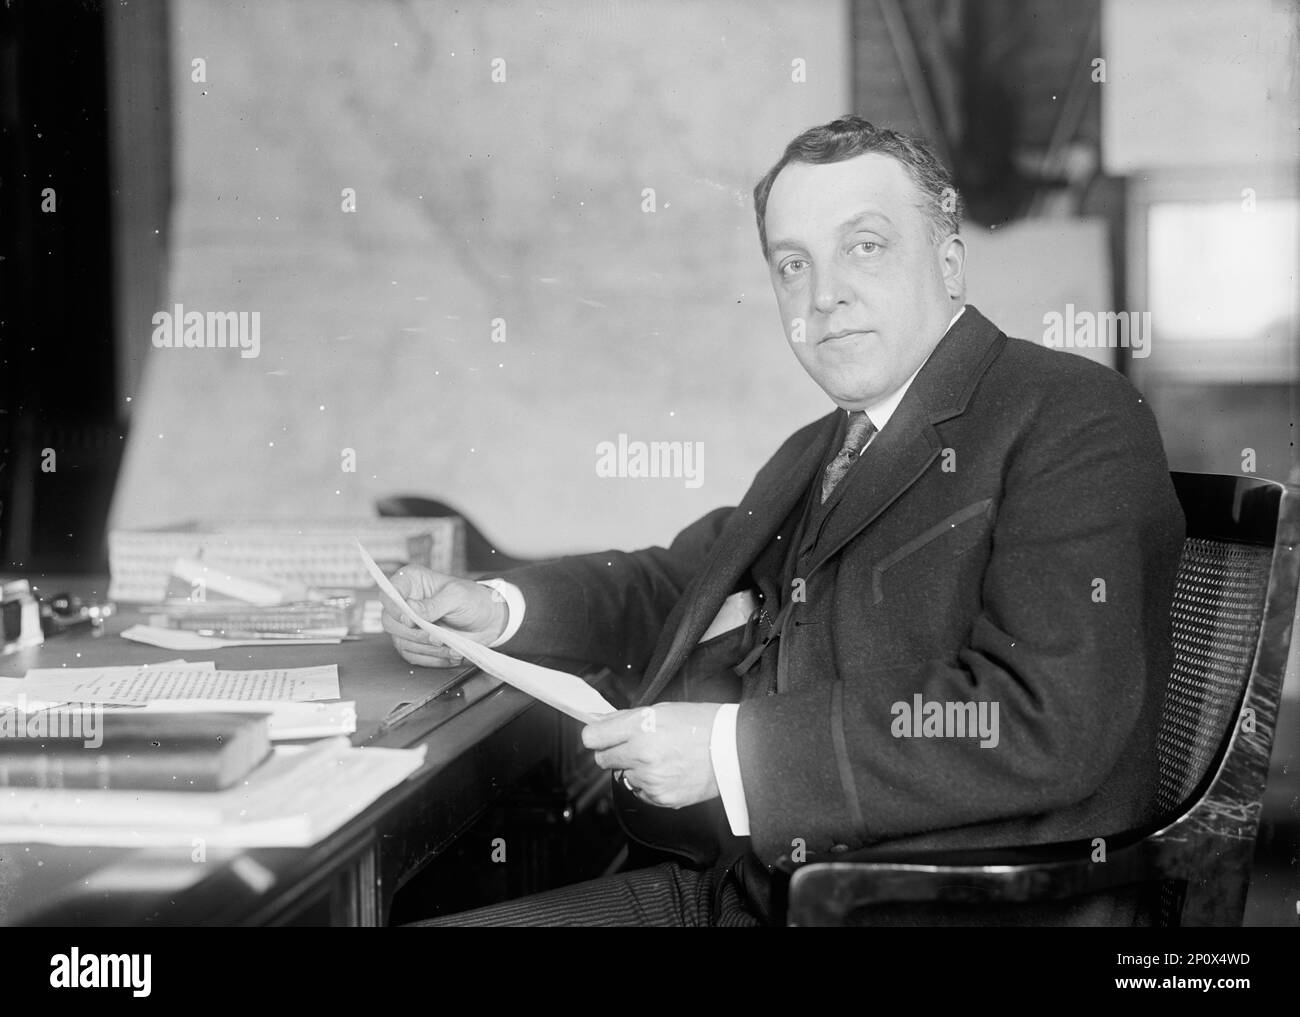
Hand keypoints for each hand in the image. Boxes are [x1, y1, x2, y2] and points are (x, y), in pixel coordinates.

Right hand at [379, 564, 508, 666]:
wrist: (487, 620)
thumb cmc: (472, 600)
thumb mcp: (456, 596)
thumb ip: (433, 604)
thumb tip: (410, 608)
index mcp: (411, 581)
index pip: (389, 593)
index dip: (395, 608)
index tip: (410, 620)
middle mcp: (405, 603)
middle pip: (390, 622)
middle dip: (414, 634)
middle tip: (437, 637)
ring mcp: (407, 625)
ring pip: (402, 642)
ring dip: (427, 647)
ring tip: (450, 645)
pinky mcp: (414, 643)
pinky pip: (413, 656)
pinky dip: (432, 658)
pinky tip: (449, 653)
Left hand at [582, 702, 722, 808]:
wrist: (734, 749)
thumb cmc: (703, 725)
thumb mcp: (662, 710)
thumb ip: (627, 719)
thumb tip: (600, 722)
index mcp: (641, 726)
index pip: (593, 737)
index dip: (596, 736)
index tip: (601, 737)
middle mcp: (642, 753)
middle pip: (603, 759)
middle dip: (614, 753)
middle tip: (634, 746)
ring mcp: (651, 778)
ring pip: (624, 776)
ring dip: (636, 769)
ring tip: (662, 758)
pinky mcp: (661, 797)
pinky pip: (641, 792)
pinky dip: (650, 784)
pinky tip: (669, 771)